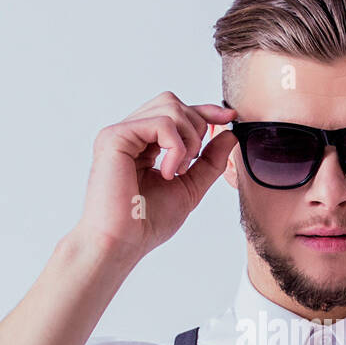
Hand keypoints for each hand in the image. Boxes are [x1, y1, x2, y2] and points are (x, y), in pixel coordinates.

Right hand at [72, 92, 236, 264]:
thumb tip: (229, 132)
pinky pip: (161, 122)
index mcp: (142, 143)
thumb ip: (209, 160)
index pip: (176, 112)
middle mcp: (129, 134)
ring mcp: (120, 133)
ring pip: (170, 107)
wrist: (123, 242)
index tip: (230, 117)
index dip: (205, 110)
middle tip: (190, 164)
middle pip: (173, 102)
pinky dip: (175, 146)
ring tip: (178, 170)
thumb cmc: (147, 222)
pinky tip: (168, 172)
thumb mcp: (190, 187)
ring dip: (187, 139)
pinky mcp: (115, 137)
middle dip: (196, 128)